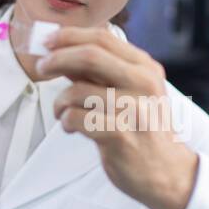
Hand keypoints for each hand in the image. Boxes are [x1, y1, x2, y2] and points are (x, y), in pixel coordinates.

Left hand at [36, 26, 198, 208]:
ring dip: (60, 102)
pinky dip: (66, 121)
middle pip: (89, 56)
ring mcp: (133, 109)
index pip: (103, 38)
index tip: (48, 42)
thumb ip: (102, 72)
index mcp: (145, 68)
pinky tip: (71, 127)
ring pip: (77, 90)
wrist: (166, 172)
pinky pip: (76, 117)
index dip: (69, 36)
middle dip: (57, 59)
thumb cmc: (143, 130)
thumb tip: (62, 50)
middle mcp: (143, 84)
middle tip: (42, 67)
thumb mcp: (132, 93)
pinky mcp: (120, 135)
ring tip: (62, 112)